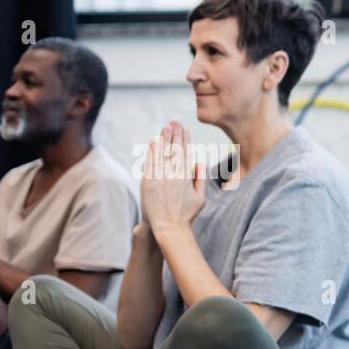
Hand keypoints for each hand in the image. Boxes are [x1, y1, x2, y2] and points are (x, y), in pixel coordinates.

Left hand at [141, 120, 205, 234]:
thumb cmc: (186, 214)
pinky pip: (149, 162)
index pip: (186, 152)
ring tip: (165, 127)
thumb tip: (200, 161)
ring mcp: (159, 177)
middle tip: (174, 122)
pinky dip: (151, 151)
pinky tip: (153, 142)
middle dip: (174, 134)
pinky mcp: (148, 182)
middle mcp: (172, 175)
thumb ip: (201, 178)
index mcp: (186, 177)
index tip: (185, 128)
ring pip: (161, 153)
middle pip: (173, 149)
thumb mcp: (201, 198)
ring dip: (163, 138)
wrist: (167, 227)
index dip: (185, 138)